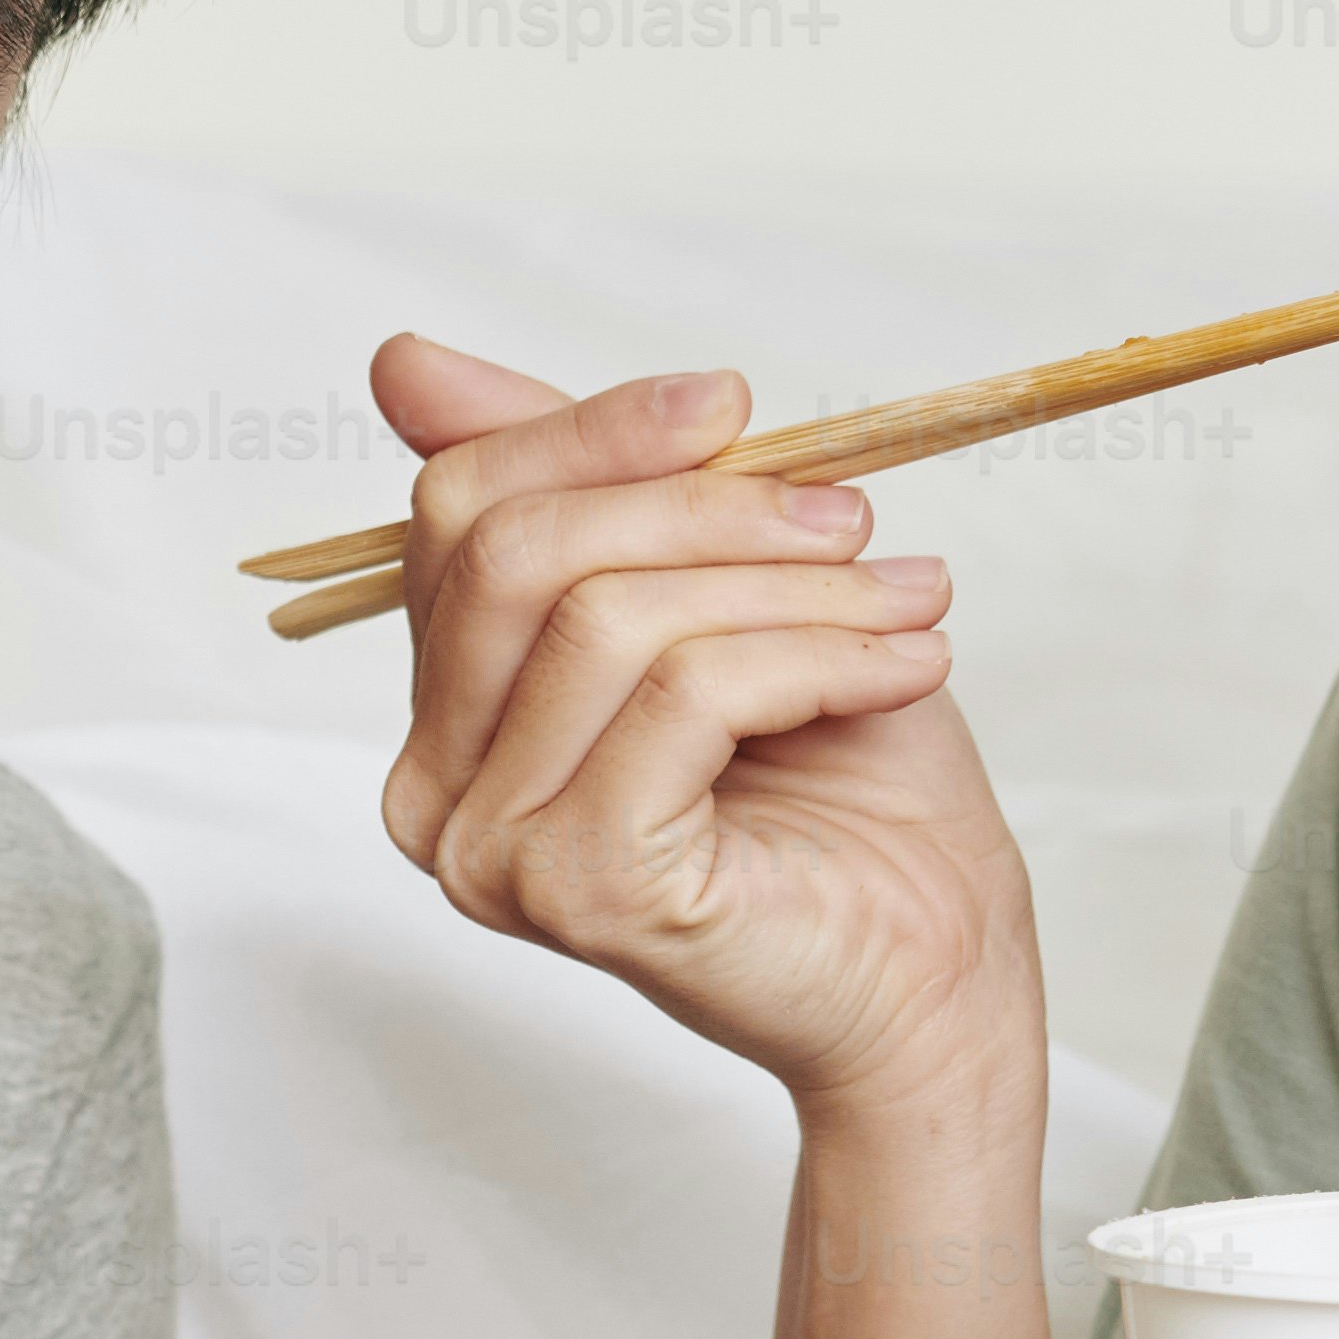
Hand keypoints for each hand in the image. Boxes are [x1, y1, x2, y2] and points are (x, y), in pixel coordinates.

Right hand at [361, 339, 1036, 1121]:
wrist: (935, 978)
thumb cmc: (845, 794)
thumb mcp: (718, 593)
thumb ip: (590, 490)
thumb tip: (403, 360)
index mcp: (450, 714)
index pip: (458, 515)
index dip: (593, 431)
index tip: (735, 408)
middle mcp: (434, 793)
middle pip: (515, 553)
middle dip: (703, 503)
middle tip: (851, 517)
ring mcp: (491, 853)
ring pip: (608, 618)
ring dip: (791, 584)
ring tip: (909, 601)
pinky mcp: (580, 888)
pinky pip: (684, 696)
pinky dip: (817, 656)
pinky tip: (905, 668)